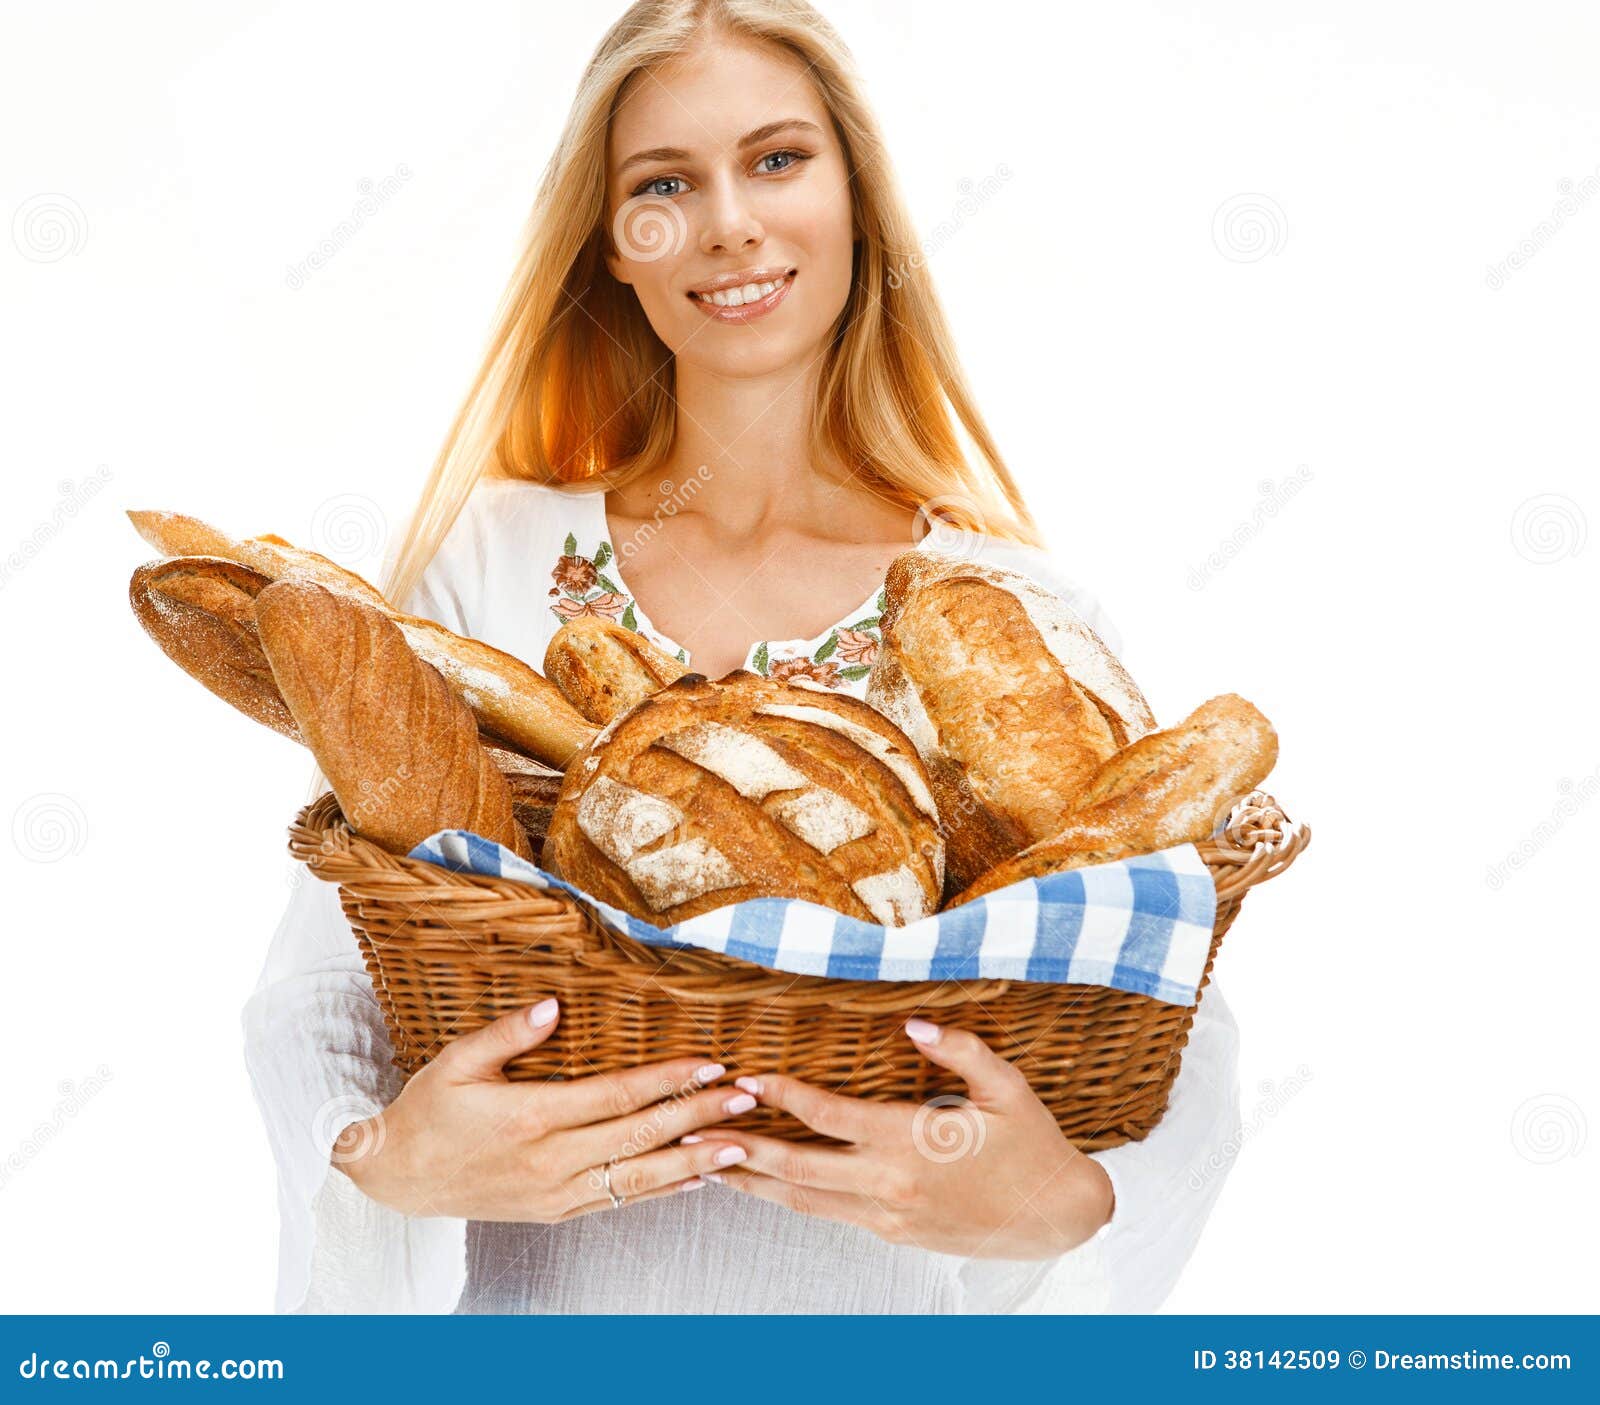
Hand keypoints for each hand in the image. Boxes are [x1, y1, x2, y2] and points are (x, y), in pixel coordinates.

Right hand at [333, 997, 758, 1221]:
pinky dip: (661, 1192)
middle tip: (746, 1098)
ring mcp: (554, 1193)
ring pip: (638, 1180)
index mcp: (529, 1118)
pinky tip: (696, 1180)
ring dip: (693, 1162)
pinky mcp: (555, 1213)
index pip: (615, 1095)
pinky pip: (618, 1203)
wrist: (394, 1179)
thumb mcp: (455, 1062)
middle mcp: (549, 1161)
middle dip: (698, 1117)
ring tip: (740, 1145)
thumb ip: (506, 1033)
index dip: (666, 1079)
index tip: (710, 1063)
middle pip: (639, 1137)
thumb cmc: (426, 1112)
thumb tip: (553, 1005)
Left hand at [681, 1018, 1114, 1258]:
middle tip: (693, 1131)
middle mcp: (889, 1184)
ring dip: (753, 1180)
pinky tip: (764, 1182)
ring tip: (707, 1161)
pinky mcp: (892, 1233)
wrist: (1059, 1217)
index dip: (783, 1096)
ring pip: (803, 1201)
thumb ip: (961, 1051)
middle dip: (741, 1148)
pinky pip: (827, 1213)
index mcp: (912, 1142)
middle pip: (797, 1168)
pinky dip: (788, 1197)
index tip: (747, 1078)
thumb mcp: (1007, 1087)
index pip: (830, 1117)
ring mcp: (888, 1215)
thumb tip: (915, 1023)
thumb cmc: (1033, 1146)